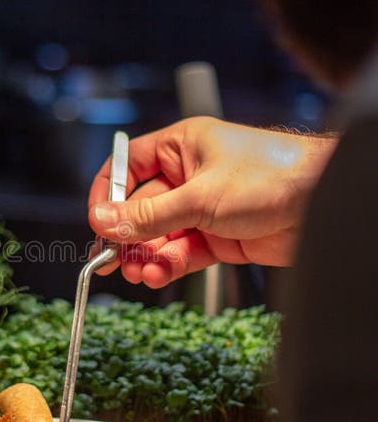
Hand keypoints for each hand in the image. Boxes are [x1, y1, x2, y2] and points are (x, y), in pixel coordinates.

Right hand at [88, 116, 336, 287]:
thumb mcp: (199, 197)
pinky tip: (158, 274)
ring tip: (139, 272)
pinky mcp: (219, 237)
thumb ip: (149, 215)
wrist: (323, 203)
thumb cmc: (272, 176)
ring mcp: (204, 208)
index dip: (108, 194)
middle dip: (128, 236)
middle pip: (141, 208)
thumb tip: (104, 221)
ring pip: (161, 235)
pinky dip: (168, 265)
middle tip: (113, 259)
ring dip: (147, 255)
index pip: (128, 166)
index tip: (97, 222)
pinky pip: (182, 252)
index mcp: (182, 147)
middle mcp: (189, 176)